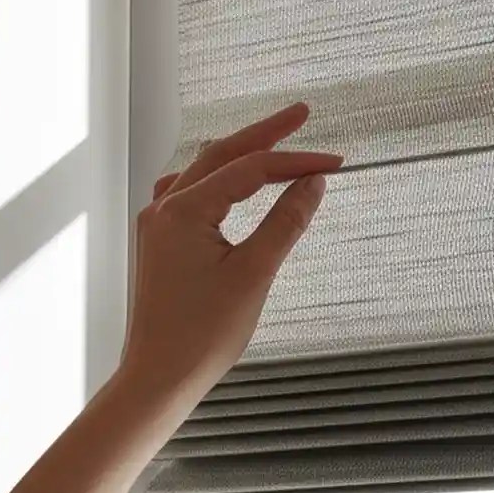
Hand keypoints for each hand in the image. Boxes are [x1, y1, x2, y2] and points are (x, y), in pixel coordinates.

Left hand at [120, 102, 340, 401]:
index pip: (251, 169)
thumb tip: (313, 184)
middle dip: (265, 135)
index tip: (335, 162)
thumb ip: (286, 222)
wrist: (158, 378)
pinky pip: (191, 193)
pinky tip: (228, 181)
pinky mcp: (161, 243)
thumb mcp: (254, 274)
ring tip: (272, 140)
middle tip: (302, 114)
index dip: (296, 161)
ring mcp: (158, 225)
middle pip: (222, 155)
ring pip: (204, 171)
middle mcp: (164, 208)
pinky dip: (218, 179)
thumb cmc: (201, 335)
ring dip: (240, 154)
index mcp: (184, 210)